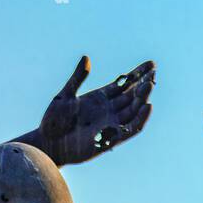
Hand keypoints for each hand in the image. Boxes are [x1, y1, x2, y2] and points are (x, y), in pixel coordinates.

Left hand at [37, 56, 154, 164]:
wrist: (48, 144)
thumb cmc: (54, 121)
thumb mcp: (66, 96)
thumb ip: (77, 78)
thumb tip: (86, 58)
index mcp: (100, 98)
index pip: (124, 83)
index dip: (137, 74)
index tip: (151, 64)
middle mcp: (109, 110)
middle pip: (132, 95)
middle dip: (144, 84)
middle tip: (154, 72)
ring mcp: (111, 124)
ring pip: (134, 109)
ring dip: (142, 98)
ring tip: (149, 85)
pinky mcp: (111, 138)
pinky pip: (131, 128)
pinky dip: (141, 118)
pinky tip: (147, 106)